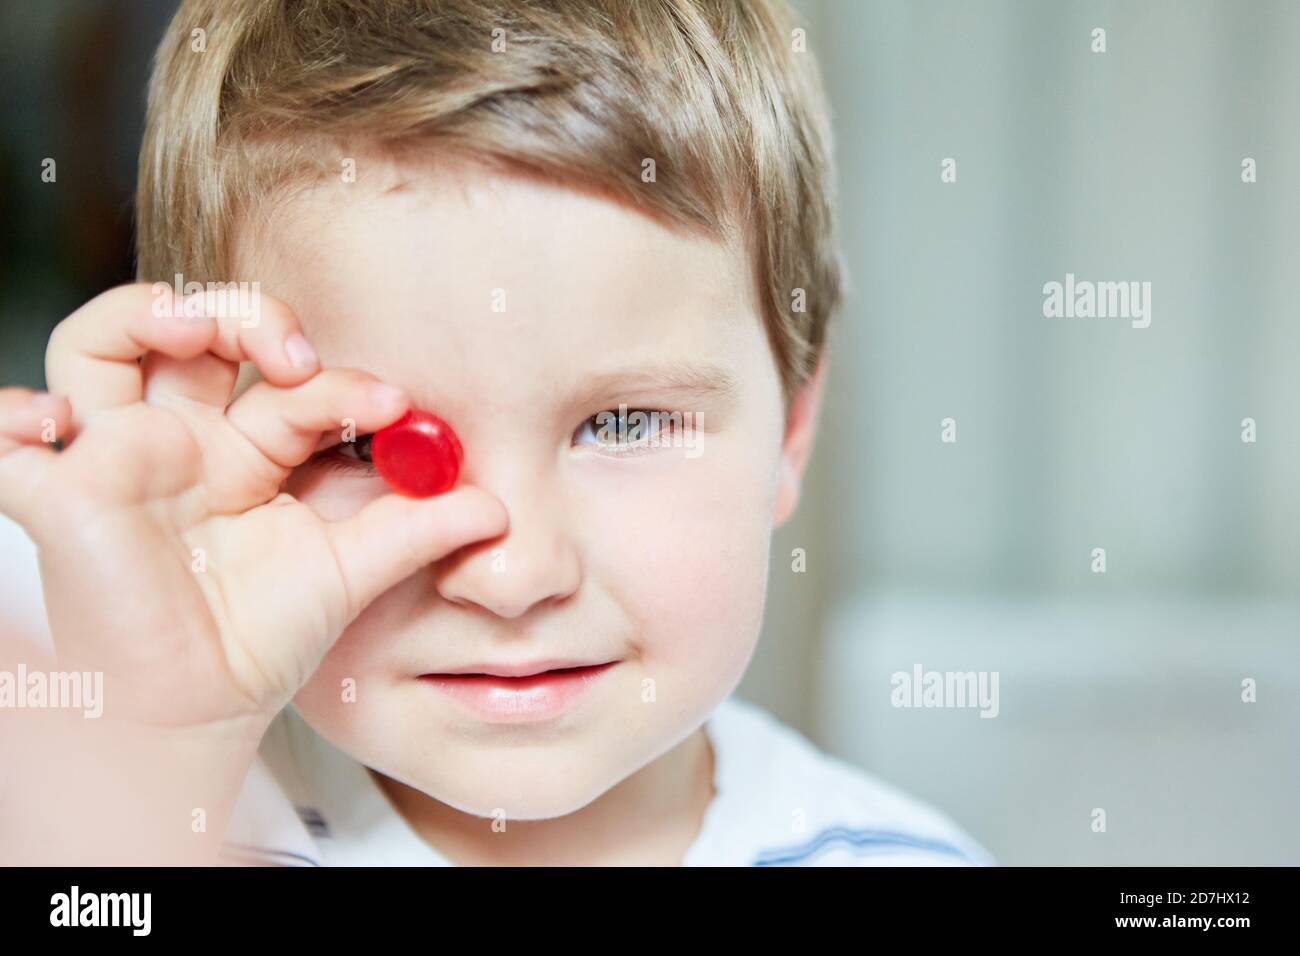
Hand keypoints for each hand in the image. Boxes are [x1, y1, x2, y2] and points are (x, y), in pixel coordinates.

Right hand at [0, 282, 506, 734]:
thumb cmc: (264, 636)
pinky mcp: (59, 499)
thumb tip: (497, 504)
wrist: (202, 710)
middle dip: (243, 318)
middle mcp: (179, 443)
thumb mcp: (351, 571)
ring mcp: (115, 463)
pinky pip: (8, 442)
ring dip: (141, 316)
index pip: (290, 385)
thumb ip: (420, 530)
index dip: (340, 381)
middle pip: (191, 335)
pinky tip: (48, 421)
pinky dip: (13, 418)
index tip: (395, 404)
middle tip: (291, 354)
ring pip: (98, 349)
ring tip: (190, 329)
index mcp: (246, 452)